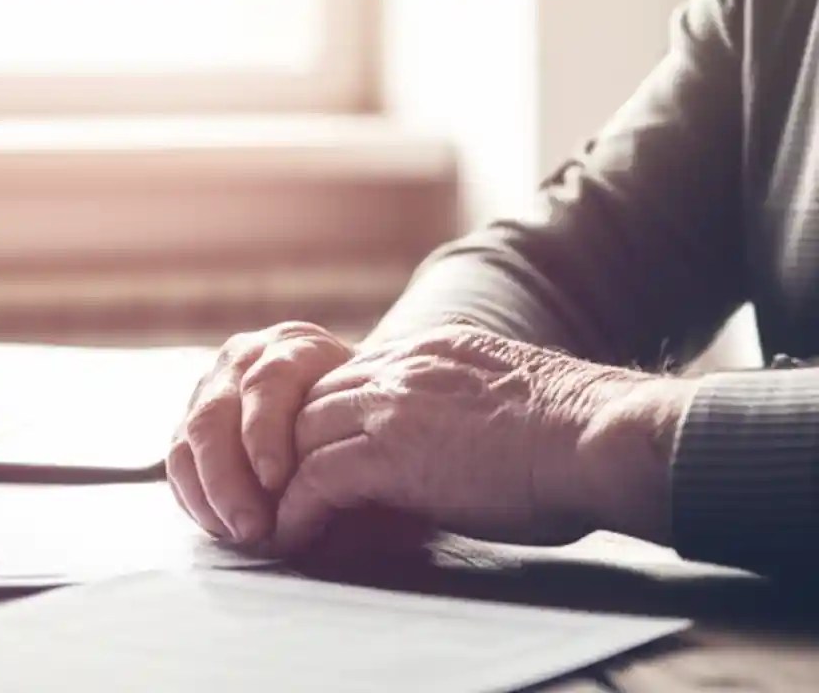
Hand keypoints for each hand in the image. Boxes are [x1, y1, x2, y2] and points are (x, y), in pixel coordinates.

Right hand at [167, 322, 354, 542]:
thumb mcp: (371, 425)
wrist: (352, 410)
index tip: (277, 484)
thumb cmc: (369, 424)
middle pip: (216, 412)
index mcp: (296, 346)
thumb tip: (322, 496)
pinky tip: (221, 527)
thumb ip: (350, 450)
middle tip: (251, 527)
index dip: (266, 434)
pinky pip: (178, 460)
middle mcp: (246, 357)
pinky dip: (195, 496)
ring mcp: (213, 386)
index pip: (267, 383)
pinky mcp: (192, 420)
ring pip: (191, 436)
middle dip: (229, 476)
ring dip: (210, 492)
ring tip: (238, 534)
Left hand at [273, 325, 695, 552]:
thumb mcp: (510, 393)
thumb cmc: (580, 435)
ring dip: (283, 476)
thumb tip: (458, 439)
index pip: (352, 371)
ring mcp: (393, 406)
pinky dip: (296, 509)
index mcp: (434, 346)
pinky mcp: (389, 454)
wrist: (602, 437)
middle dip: (293, 443)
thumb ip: (465, 402)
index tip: (323, 448)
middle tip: (285, 484)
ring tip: (277, 514)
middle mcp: (404, 365)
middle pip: (315, 397)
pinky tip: (292, 534)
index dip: (331, 413)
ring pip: (301, 433)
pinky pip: (315, 479)